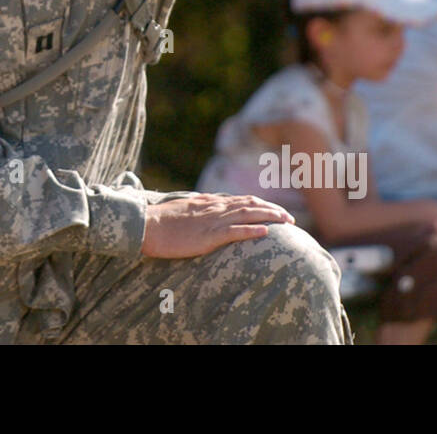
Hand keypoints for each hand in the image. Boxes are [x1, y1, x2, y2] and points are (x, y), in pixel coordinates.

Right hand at [141, 193, 294, 258]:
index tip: (276, 210)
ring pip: (248, 215)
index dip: (262, 204)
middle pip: (251, 205)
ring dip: (270, 217)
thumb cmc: (161, 220)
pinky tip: (266, 231)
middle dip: (273, 210)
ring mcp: (212, 221)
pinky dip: (252, 230)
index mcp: (210, 202)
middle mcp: (215, 208)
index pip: (243, 200)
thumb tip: (207, 202)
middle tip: (290, 218)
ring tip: (286, 222)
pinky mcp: (208, 236)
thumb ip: (199, 205)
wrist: (147, 225)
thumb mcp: (184, 208)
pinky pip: (234, 232)